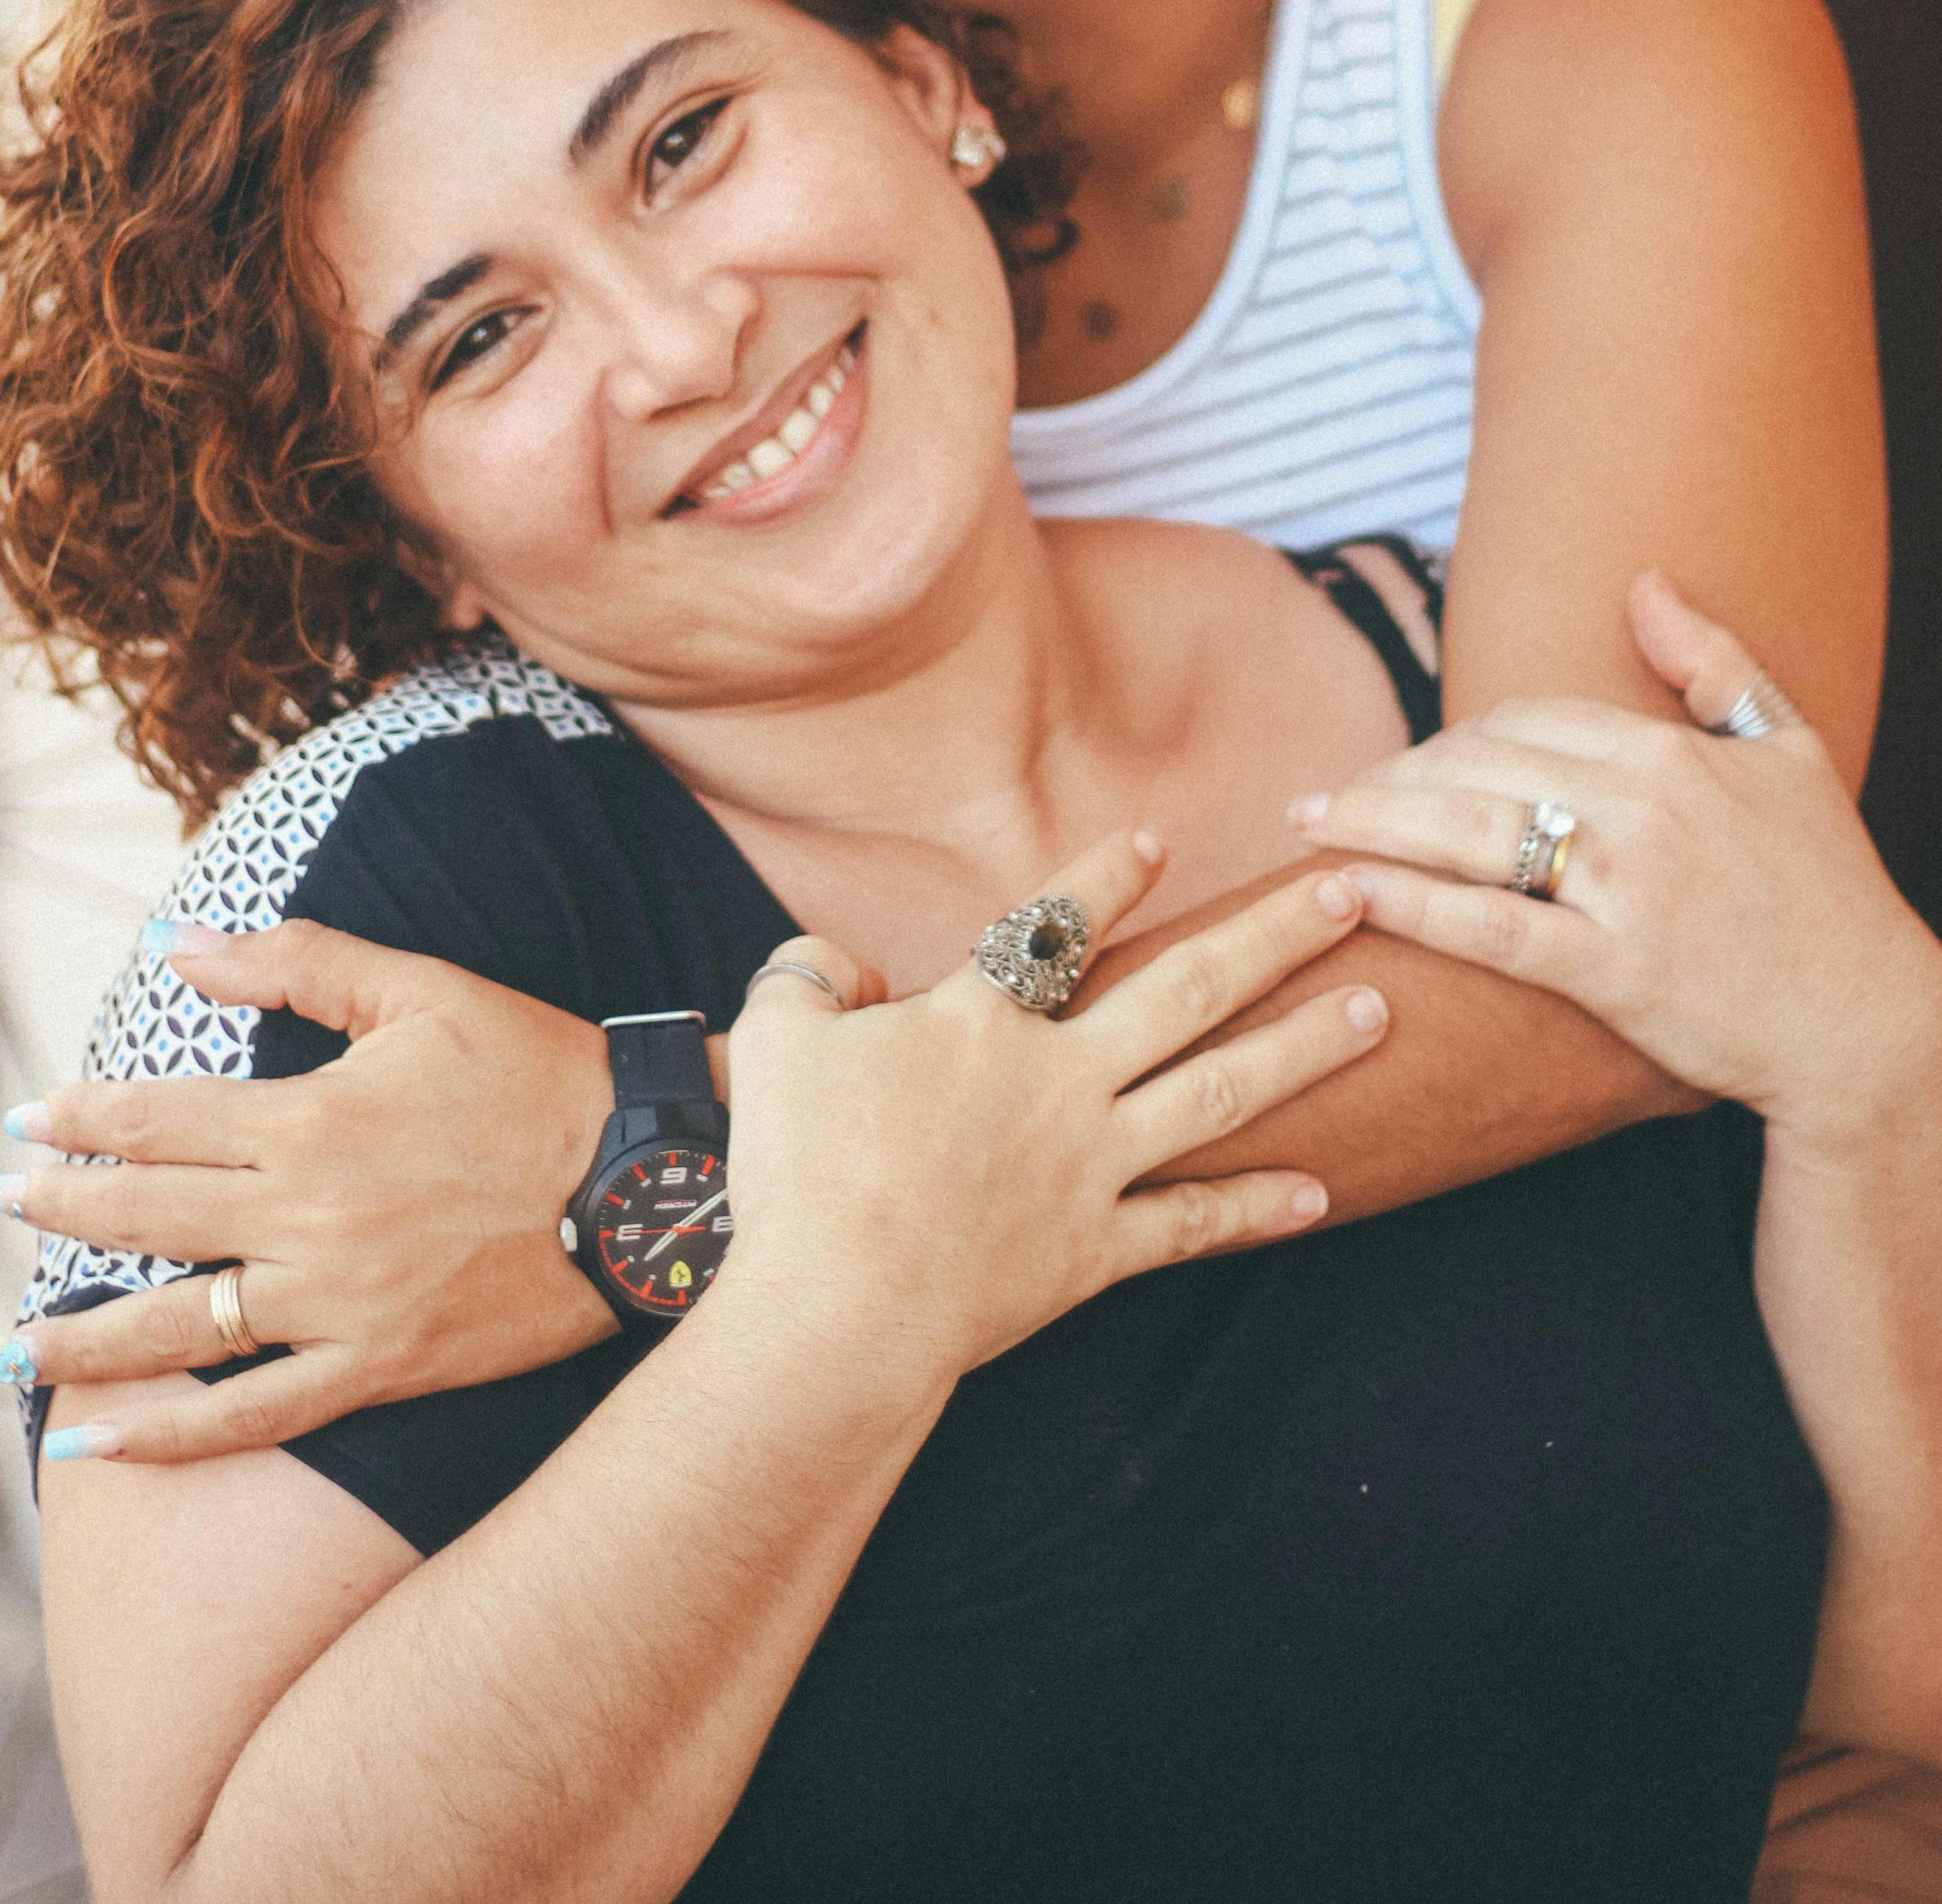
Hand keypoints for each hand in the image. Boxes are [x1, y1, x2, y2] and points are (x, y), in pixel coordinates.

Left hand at [0, 925, 633, 1460]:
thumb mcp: (425, 991)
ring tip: (7, 1345)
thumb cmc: (539, 1073)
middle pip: (145, 1216)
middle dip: (56, 1209)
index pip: (160, 1119)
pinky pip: (256, 1416)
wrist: (644, 1181)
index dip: (81, 1117)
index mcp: (314, 1117)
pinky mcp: (379, 1368)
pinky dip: (171, 1439)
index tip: (27, 1118)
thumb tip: (186, 944)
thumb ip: (301, 959)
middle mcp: (309, 1216)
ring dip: (78, 1337)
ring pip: (180, 1326)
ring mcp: (339, 1303)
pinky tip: (100, 1446)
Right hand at [718, 831, 1391, 1395]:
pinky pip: (1193, 1225)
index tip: (1158, 841)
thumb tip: (844, 970)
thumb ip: (810, 976)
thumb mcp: (774, 1038)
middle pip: (1189, 988)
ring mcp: (1086, 1167)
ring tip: (1379, 1009)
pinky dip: (1258, 1209)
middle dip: (1277, 933)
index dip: (1105, 878)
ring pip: (1222, 1090)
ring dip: (1307, 1047)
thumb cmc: (800, 1174)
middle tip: (1354, 891)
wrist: (837, 1312)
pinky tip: (1323, 1195)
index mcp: (980, 1023)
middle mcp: (1057, 1082)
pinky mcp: (1092, 1251)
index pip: (1056, 927)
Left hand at [1291, 572, 1941, 1154]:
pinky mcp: (1617, 973)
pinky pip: (1490, 927)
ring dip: (1369, 822)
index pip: (1516, 719)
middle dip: (1388, 776)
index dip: (1446, 740)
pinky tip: (1348, 889)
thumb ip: (1714, 663)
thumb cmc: (1828, 890)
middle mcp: (1643, 807)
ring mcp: (1628, 890)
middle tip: (1328, 796)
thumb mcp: (1790, 752)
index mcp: (1669, 751)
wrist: (1870, 1025)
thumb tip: (1645, 581)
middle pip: (1474, 766)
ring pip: (1465, 833)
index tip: (1403, 765)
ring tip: (1304, 824)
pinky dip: (1411, 904)